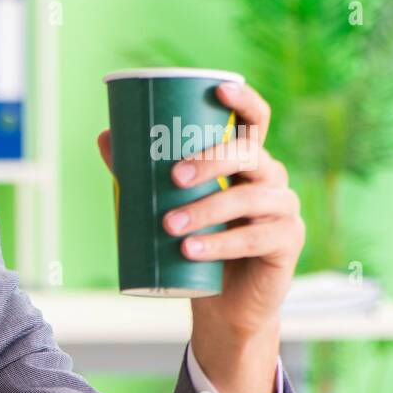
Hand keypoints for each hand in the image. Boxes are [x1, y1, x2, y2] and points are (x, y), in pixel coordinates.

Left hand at [97, 80, 303, 392]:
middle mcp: (270, 180)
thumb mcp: (167, 205)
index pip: (254, 122)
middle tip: (171, 177)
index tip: (217, 90)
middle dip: (210, 161)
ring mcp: (283, 211)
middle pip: (249, 155)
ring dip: (207, 208)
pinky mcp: (287, 244)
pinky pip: (257, 238)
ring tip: (169, 225)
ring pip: (251, 198)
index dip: (243, 101)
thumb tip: (105, 136)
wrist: (222, 302)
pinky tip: (193, 250)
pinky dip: (222, 243)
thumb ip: (140, 173)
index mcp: (246, 162)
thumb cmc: (195, 243)